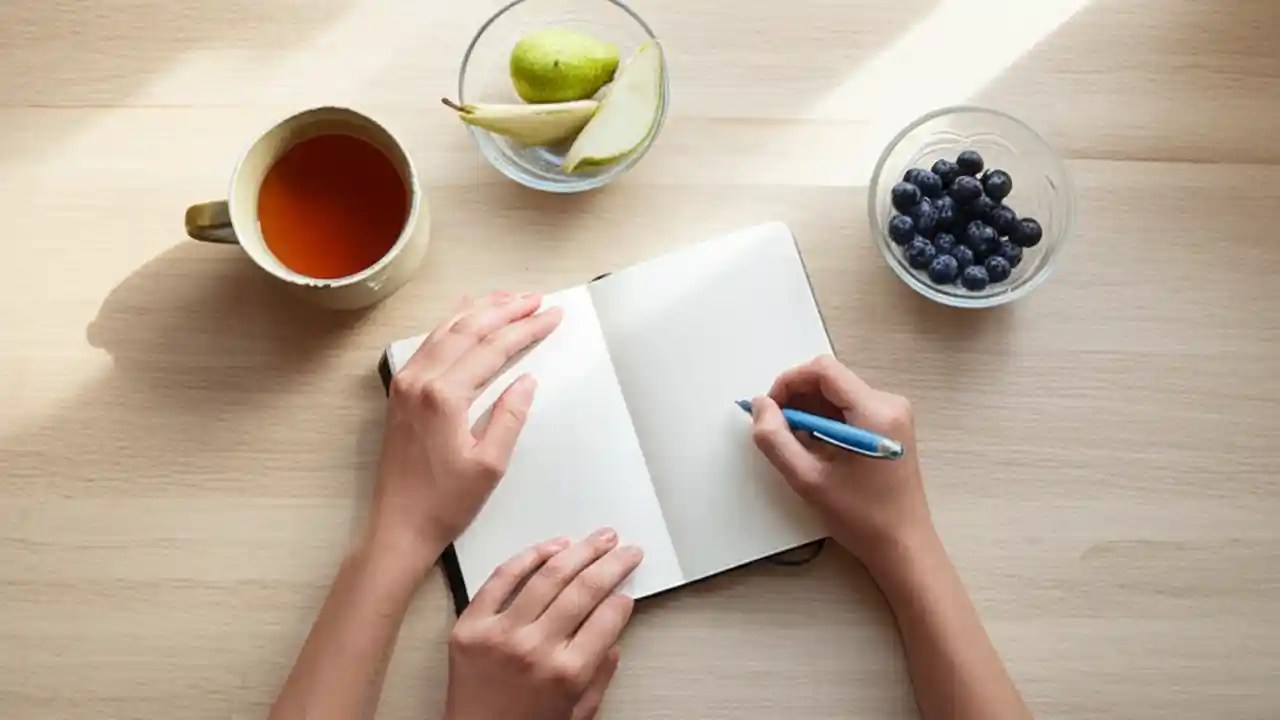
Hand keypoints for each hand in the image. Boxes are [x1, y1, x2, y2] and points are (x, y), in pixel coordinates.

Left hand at [370, 292, 562, 567]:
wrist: (398, 525)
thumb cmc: (444, 503)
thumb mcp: (490, 464)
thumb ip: (510, 416)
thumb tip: (525, 380)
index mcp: (443, 396)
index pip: (493, 348)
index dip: (526, 328)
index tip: (552, 315)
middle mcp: (420, 380)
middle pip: (468, 328)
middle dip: (506, 309)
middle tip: (537, 299)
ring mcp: (405, 383)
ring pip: (445, 330)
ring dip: (480, 310)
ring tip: (510, 298)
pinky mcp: (400, 392)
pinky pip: (430, 344)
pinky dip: (454, 325)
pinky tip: (468, 318)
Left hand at [444, 530, 642, 719]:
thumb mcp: (577, 713)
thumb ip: (600, 675)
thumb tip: (614, 634)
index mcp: (567, 674)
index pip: (607, 618)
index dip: (623, 597)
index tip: (628, 587)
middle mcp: (535, 649)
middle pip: (584, 589)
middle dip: (613, 564)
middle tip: (627, 550)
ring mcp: (500, 634)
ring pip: (548, 576)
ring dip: (580, 551)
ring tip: (599, 539)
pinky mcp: (470, 625)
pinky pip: (502, 578)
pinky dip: (529, 557)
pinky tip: (552, 546)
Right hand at [750, 355, 932, 570]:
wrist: (903, 545)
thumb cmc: (862, 518)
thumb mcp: (807, 479)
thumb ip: (775, 439)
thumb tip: (760, 406)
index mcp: (875, 412)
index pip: (824, 370)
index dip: (789, 382)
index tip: (770, 409)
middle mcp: (889, 404)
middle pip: (830, 379)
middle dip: (797, 397)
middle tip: (777, 429)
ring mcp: (893, 414)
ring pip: (837, 393)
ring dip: (810, 410)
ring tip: (796, 444)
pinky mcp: (890, 425)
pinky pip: (849, 407)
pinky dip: (826, 420)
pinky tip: (816, 448)